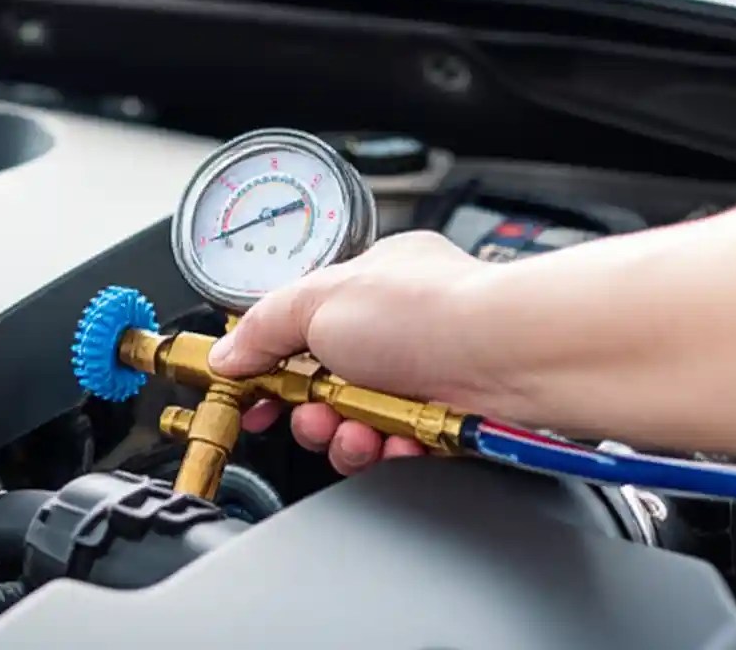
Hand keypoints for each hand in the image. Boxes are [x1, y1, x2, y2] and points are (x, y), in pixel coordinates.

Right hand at [207, 231, 495, 474]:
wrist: (508, 357)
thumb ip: (261, 328)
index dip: (268, 364)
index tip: (247, 391)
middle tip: (306, 412)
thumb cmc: (429, 310)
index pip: (298, 328)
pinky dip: (385, 450)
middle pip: (321, 385)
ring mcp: (419, 376)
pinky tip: (391, 440)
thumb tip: (227, 354)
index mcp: (365, 285)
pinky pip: (391, 448)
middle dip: (306, 409)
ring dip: (342, 434)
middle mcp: (394, 330)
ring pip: (353, 423)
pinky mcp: (440, 420)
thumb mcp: (317, 300)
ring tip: (351, 430)